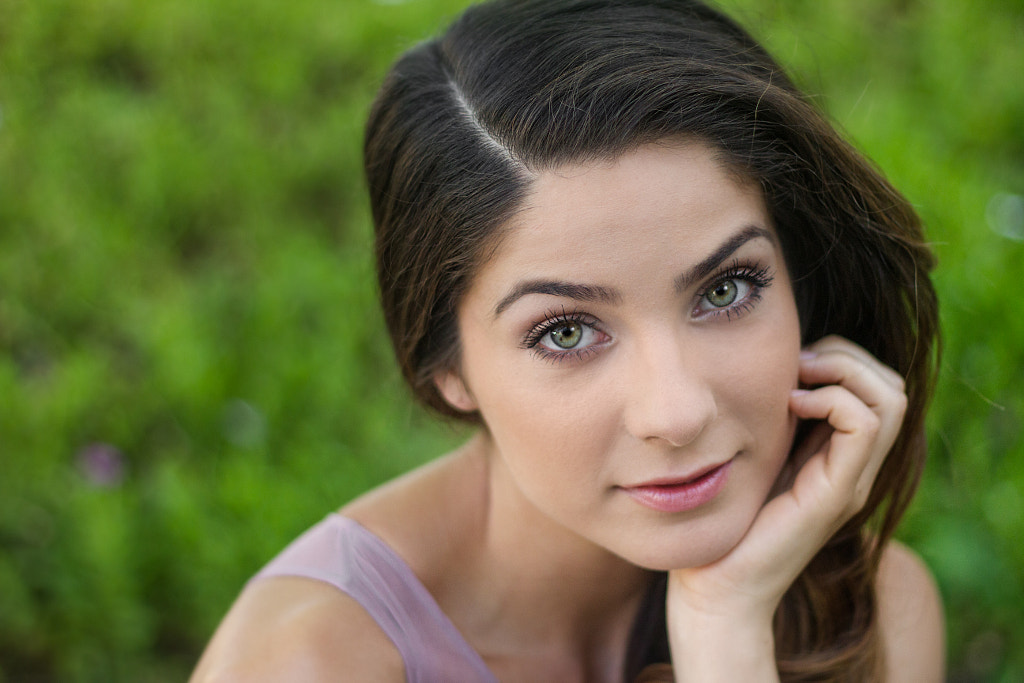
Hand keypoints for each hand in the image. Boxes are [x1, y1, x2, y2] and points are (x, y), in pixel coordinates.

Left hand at [664, 335, 907, 679]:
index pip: (876, 385)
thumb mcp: (751, 452)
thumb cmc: (723, 520)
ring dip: (842, 370)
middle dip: (845, 355)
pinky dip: (832, 398)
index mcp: (837, 456)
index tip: (789, 363)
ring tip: (796, 379)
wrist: (716, 586)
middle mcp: (854, 467)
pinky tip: (790, 405)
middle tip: (795, 364)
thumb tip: (774, 366)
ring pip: (890, 397)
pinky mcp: (836, 494)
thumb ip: (772, 418)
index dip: (840, 356)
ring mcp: (851, 481)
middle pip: (891, 385)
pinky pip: (865, 424)